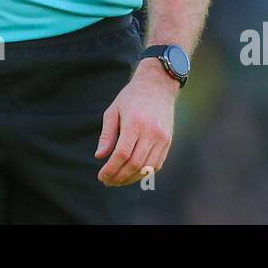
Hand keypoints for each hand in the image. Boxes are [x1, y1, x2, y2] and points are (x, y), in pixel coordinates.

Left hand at [95, 59, 178, 186]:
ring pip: (146, 168)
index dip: (111, 169)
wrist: (157, 85)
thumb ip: (107, 134)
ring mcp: (162, 138)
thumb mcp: (113, 110)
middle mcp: (151, 132)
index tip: (101, 176)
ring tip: (118, 180)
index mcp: (135, 123)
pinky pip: (156, 165)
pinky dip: (144, 173)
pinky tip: (132, 173)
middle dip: (119, 177)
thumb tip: (99, 156)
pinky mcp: (168, 142)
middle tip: (107, 181)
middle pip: (134, 164)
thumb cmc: (131, 97)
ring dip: (131, 179)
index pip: (122, 154)